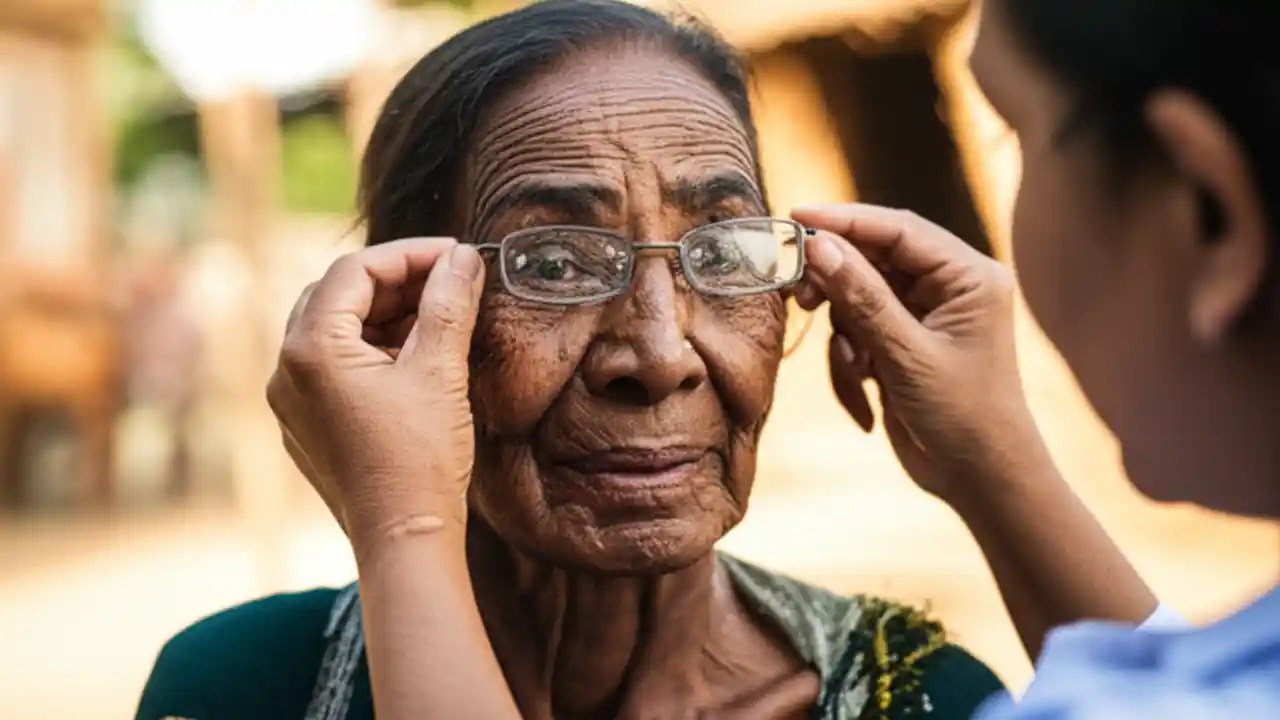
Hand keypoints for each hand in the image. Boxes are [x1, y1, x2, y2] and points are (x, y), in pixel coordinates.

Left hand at [266, 238, 485, 546]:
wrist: (403, 540)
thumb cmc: (420, 459)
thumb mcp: (440, 370)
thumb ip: (448, 303)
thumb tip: (463, 257)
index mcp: (311, 348)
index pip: (356, 271)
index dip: (410, 255)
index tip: (456, 255)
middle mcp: (286, 371)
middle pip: (337, 295)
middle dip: (395, 282)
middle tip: (448, 280)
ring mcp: (291, 402)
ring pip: (334, 331)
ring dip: (384, 316)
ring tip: (439, 318)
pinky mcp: (307, 427)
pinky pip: (332, 368)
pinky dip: (372, 350)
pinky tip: (416, 358)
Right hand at [791, 204, 1034, 499]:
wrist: (981, 480)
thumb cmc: (962, 416)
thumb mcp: (906, 354)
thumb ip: (861, 297)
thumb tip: (818, 246)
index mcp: (968, 275)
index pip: (898, 229)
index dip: (844, 221)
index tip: (795, 218)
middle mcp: (948, 287)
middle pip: (873, 258)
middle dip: (835, 281)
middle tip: (797, 293)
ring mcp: (923, 316)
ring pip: (858, 298)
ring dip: (845, 333)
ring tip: (854, 366)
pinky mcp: (901, 345)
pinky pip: (858, 332)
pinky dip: (850, 359)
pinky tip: (864, 389)